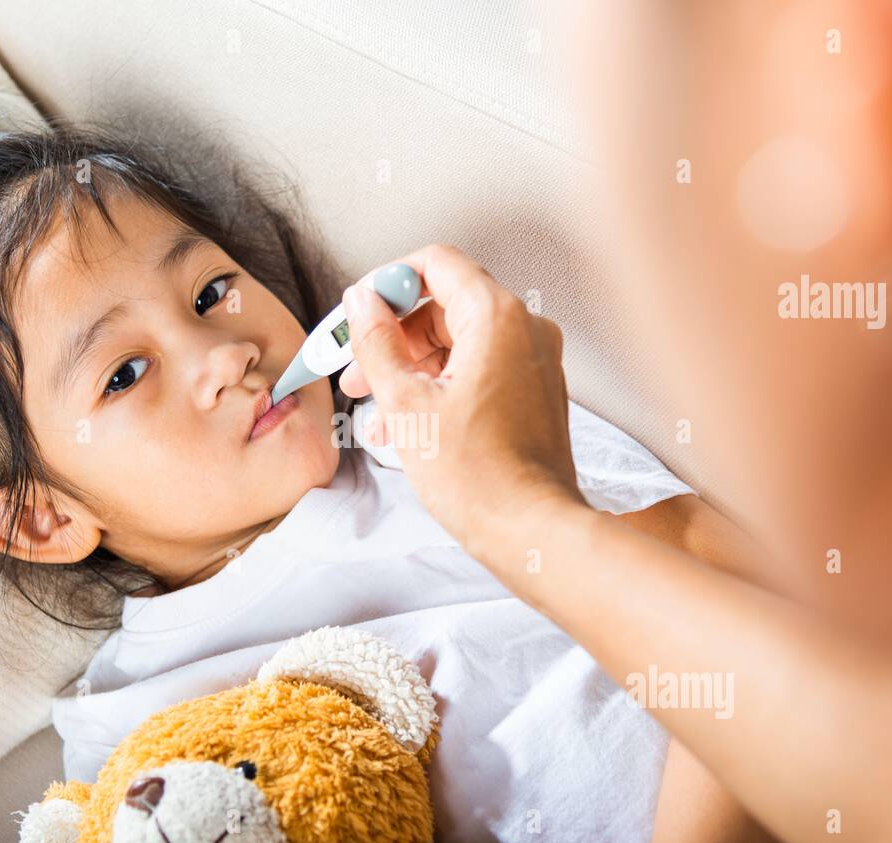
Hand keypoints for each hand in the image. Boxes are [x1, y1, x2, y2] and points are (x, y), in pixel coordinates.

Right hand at [340, 244, 584, 552]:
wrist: (530, 529)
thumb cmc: (477, 475)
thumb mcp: (406, 402)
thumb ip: (378, 342)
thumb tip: (363, 302)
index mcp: (497, 317)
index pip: (437, 264)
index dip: (389, 282)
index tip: (360, 312)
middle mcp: (525, 330)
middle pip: (445, 305)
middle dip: (394, 338)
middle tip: (357, 373)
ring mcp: (534, 362)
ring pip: (459, 343)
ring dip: (412, 369)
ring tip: (378, 413)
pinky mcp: (533, 393)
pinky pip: (479, 370)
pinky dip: (441, 387)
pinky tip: (409, 426)